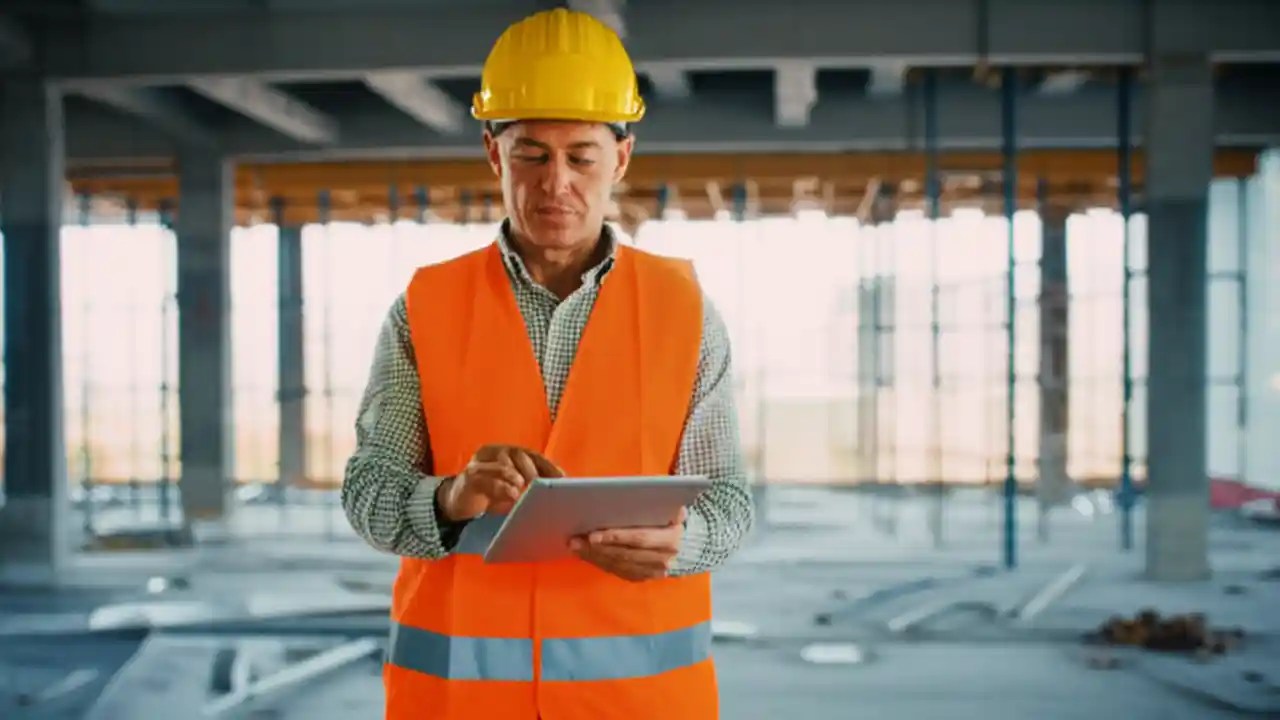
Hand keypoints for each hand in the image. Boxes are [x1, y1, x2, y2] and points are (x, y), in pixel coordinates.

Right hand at [437, 444, 562, 521]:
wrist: (457, 504)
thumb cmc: (490, 495)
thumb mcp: (513, 489)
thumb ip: (530, 485)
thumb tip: (555, 491)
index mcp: (508, 453)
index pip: (533, 455)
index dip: (549, 465)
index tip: (563, 479)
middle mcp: (494, 452)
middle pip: (519, 455)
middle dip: (534, 471)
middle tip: (545, 486)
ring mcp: (480, 462)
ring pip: (503, 464)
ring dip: (519, 477)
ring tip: (529, 489)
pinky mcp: (469, 476)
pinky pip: (487, 479)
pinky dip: (502, 487)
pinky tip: (513, 495)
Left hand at [569, 508, 686, 581]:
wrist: (682, 539)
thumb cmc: (666, 515)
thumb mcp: (664, 503)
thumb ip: (652, 499)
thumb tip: (626, 492)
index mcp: (670, 538)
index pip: (639, 539)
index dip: (615, 537)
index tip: (593, 535)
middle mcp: (663, 559)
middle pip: (624, 555)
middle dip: (597, 548)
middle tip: (575, 541)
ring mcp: (653, 572)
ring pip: (618, 565)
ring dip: (594, 556)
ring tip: (575, 546)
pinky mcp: (642, 577)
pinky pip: (617, 572)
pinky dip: (600, 563)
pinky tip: (585, 554)